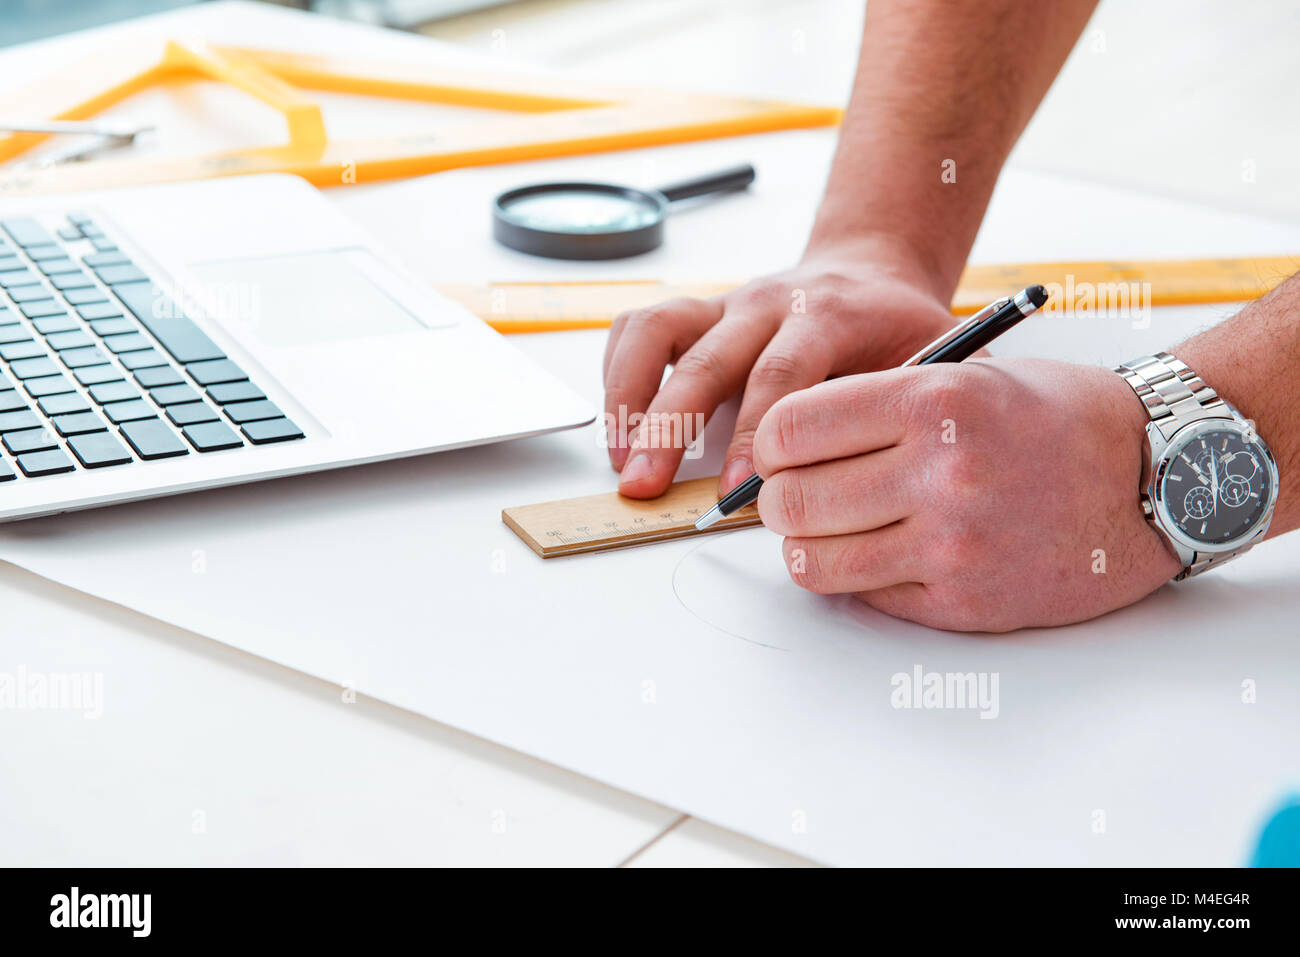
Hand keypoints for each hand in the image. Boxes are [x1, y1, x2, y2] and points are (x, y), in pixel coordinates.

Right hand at [603, 237, 955, 498]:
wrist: (869, 270)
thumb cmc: (897, 327)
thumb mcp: (933, 356)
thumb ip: (915, 404)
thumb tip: (889, 475)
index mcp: (826, 314)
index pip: (780, 371)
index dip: (755, 432)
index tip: (737, 490)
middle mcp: (766, 303)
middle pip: (705, 358)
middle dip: (669, 427)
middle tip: (646, 486)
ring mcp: (723, 304)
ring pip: (655, 331)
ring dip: (628, 398)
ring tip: (621, 461)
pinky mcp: (694, 312)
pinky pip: (637, 328)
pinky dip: (616, 375)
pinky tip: (617, 429)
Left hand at [752, 358, 1182, 631]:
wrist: (1155, 476)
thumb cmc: (1057, 418)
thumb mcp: (964, 376)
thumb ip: (874, 407)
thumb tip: (783, 449)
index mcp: (930, 402)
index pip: (789, 429)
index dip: (770, 444)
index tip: (780, 451)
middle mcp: (938, 474)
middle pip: (789, 501)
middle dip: (777, 499)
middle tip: (793, 495)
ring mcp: (952, 545)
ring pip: (814, 561)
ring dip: (809, 546)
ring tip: (832, 528)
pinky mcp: (965, 601)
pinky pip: (866, 597)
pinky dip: (862, 577)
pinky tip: (890, 551)